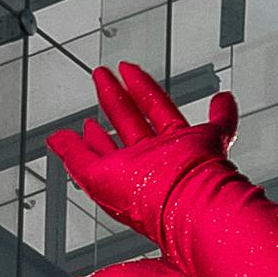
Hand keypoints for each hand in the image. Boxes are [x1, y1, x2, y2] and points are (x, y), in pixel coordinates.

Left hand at [48, 60, 252, 247]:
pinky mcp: (208, 144)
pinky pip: (219, 126)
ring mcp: (180, 152)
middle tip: (100, 78)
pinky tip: (221, 98)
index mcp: (129, 176)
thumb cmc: (149, 202)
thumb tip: (55, 140)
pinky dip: (223, 112)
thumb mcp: (96, 177)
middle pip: (130, 125)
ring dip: (144, 89)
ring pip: (161, 113)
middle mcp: (153, 165)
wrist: (192, 206)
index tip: (86, 123)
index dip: (95, 137)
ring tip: (129, 70)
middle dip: (112, 100)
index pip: (108, 151)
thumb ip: (75, 155)